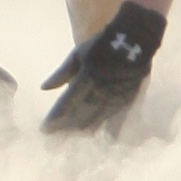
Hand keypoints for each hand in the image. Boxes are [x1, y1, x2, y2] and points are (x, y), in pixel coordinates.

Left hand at [40, 2, 166, 134]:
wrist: (136, 40)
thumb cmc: (103, 43)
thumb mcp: (78, 54)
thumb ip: (62, 73)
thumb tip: (43, 88)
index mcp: (85, 80)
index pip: (66, 105)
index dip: (54, 119)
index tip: (43, 131)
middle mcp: (99, 94)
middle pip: (79, 117)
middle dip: (66, 129)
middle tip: (54, 141)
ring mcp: (115, 99)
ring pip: (96, 121)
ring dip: (83, 131)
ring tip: (72, 139)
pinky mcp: (128, 101)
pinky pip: (115, 120)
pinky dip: (105, 130)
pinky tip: (100, 137)